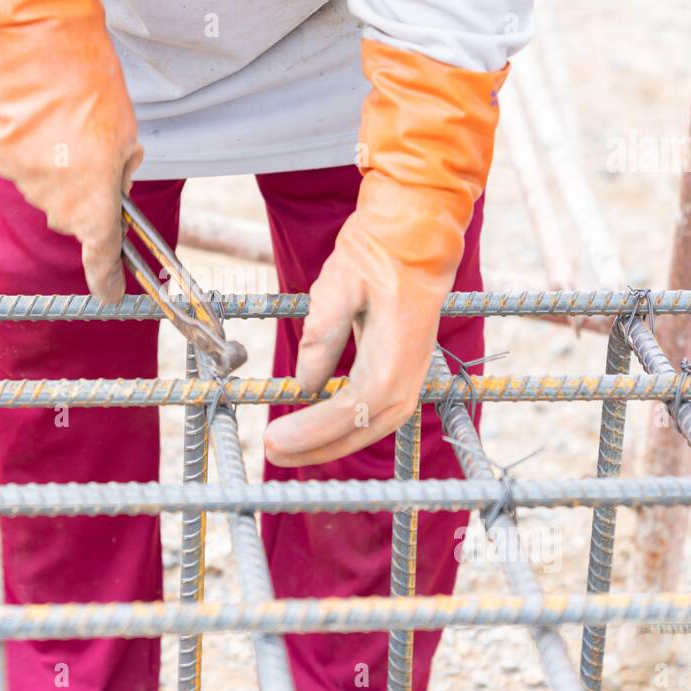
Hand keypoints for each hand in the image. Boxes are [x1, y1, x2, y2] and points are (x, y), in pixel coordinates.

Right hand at [0, 0, 142, 301]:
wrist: (40, 44)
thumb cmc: (94, 88)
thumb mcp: (126, 136)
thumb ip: (118, 175)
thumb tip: (109, 188)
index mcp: (94, 203)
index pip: (101, 257)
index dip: (106, 280)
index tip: (112, 296)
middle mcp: (55, 204)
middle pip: (72, 218)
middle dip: (84, 196)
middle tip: (92, 152)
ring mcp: (23, 182)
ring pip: (45, 191)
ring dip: (57, 169)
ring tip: (65, 125)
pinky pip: (21, 165)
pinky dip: (31, 149)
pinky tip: (39, 118)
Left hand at [262, 178, 453, 467]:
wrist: (418, 238)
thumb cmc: (378, 254)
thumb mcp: (339, 284)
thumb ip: (321, 337)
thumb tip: (305, 386)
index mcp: (394, 356)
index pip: (351, 410)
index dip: (312, 431)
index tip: (276, 438)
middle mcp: (409, 376)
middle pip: (362, 430)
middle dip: (316, 448)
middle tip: (272, 451)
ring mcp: (412, 377)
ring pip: (371, 427)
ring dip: (330, 443)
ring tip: (289, 449)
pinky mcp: (405, 373)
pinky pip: (375, 414)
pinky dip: (346, 427)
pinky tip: (317, 430)